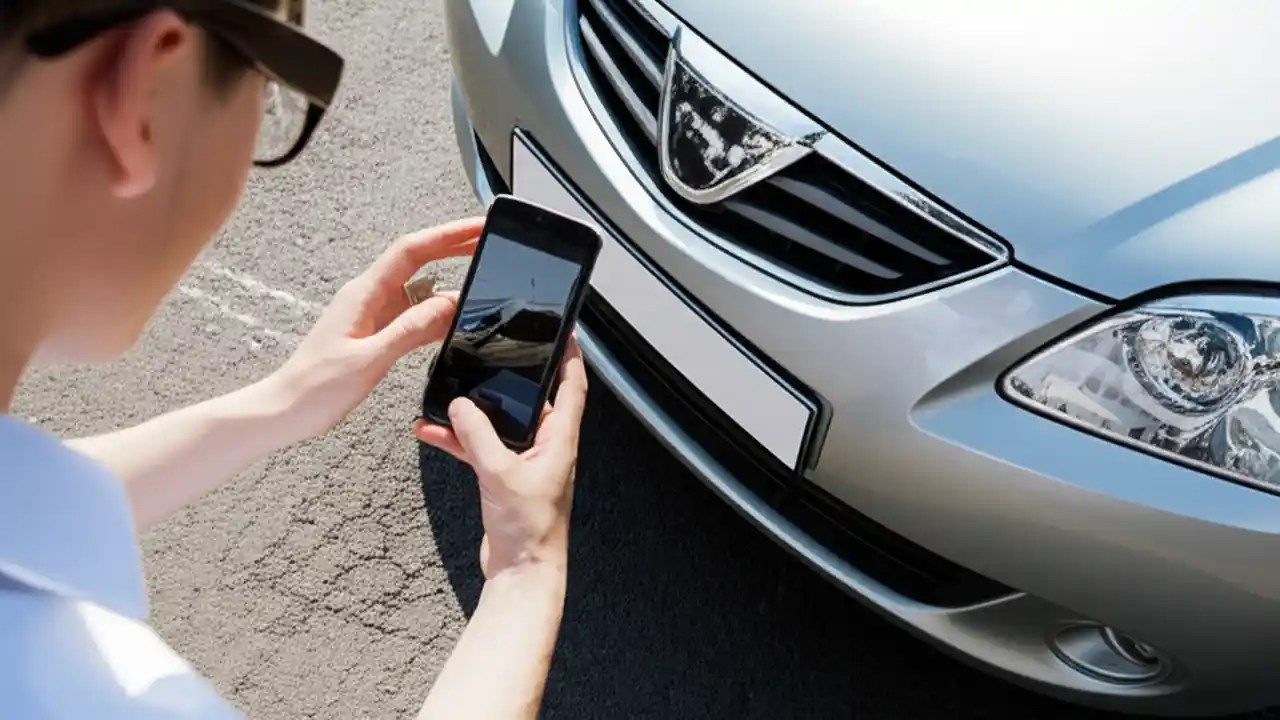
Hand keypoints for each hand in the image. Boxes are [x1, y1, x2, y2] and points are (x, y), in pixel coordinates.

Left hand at [266, 218, 483, 441]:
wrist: (287, 409)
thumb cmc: (317, 387)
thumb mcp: (369, 359)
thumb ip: (411, 329)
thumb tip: (448, 304)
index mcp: (364, 294)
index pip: (411, 251)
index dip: (447, 235)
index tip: (476, 227)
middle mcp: (369, 297)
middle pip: (417, 261)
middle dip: (453, 247)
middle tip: (488, 242)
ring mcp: (372, 314)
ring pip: (418, 289)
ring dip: (449, 283)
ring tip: (481, 281)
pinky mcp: (375, 333)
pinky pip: (412, 315)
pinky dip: (436, 313)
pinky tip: (455, 321)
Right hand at [415, 339, 588, 578]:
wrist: (521, 573)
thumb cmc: (529, 529)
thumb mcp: (500, 473)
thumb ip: (478, 436)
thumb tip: (461, 405)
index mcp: (560, 441)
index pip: (572, 388)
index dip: (571, 358)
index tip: (565, 332)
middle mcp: (546, 448)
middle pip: (531, 401)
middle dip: (510, 379)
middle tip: (494, 352)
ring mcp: (524, 463)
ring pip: (498, 424)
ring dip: (473, 413)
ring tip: (447, 395)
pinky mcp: (504, 478)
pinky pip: (481, 448)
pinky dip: (459, 440)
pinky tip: (432, 431)